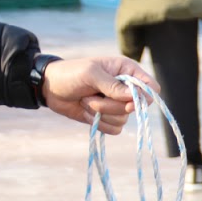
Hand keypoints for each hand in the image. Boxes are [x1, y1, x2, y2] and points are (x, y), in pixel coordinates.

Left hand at [40, 56, 158, 135]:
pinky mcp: (107, 117)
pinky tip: (86, 112)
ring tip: (85, 101)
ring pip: (122, 120)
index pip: (150, 87)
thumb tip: (134, 98)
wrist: (50, 88)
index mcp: (126, 71)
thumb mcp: (91, 74)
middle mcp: (125, 88)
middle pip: (134, 108)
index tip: (127, 102)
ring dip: (100, 114)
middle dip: (110, 106)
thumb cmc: (71, 74)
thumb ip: (113, 86)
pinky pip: (114, 129)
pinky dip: (98, 123)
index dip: (143, 97)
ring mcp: (116, 104)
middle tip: (91, 96)